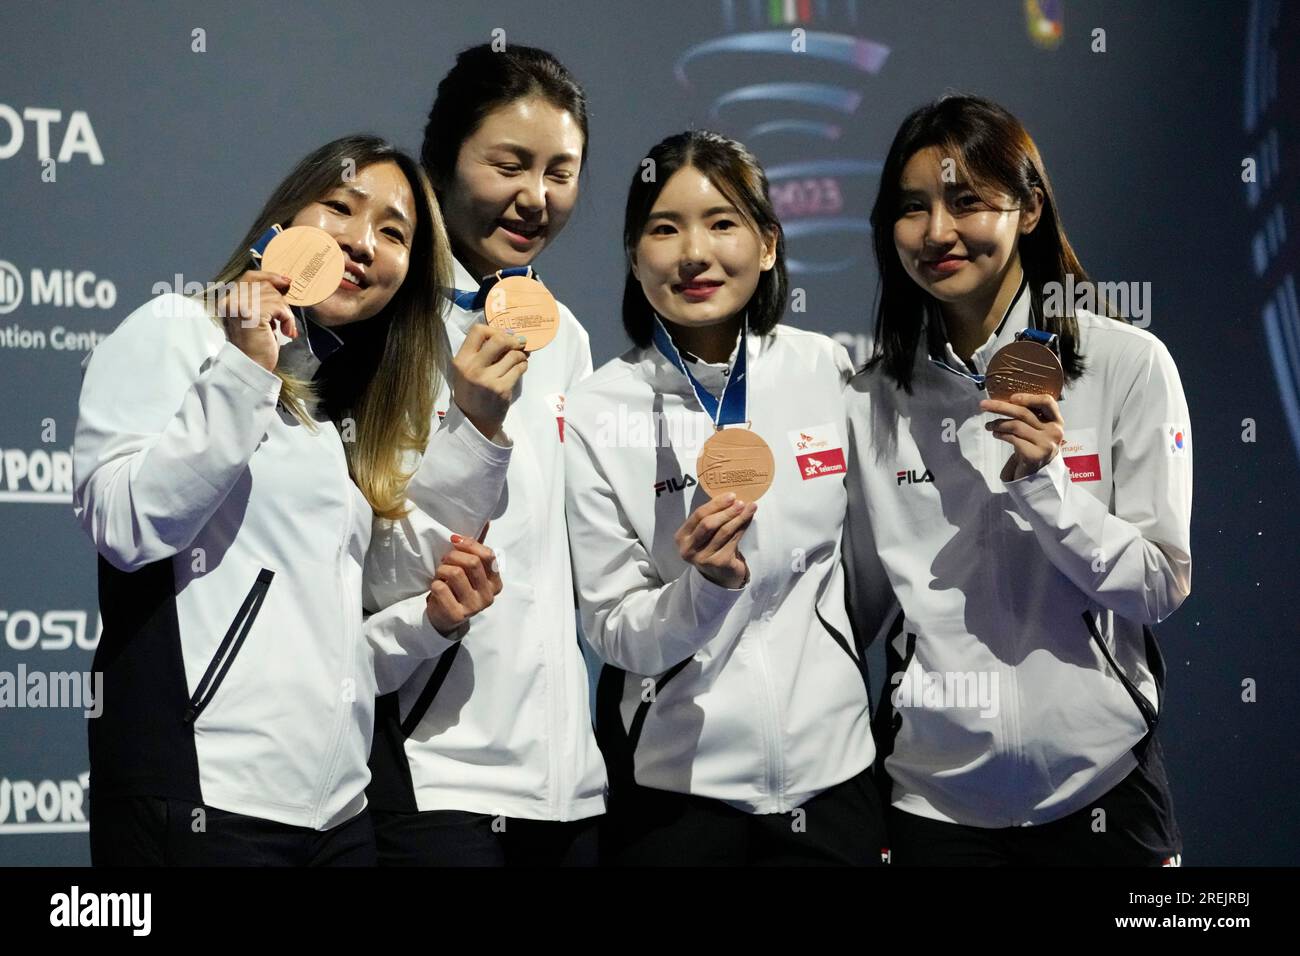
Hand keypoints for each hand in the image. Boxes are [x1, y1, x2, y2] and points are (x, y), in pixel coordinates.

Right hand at [217, 270, 297, 371]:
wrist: (253, 367)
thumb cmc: (258, 344)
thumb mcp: (259, 316)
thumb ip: (263, 299)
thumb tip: (283, 281)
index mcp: (229, 300)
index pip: (249, 276)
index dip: (269, 276)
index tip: (285, 282)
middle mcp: (230, 301)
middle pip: (264, 285)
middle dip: (280, 300)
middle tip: (284, 318)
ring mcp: (239, 307)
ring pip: (274, 295)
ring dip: (285, 313)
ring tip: (284, 328)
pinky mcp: (251, 314)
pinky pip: (278, 307)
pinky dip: (287, 319)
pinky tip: (286, 331)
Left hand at [424, 534, 502, 635]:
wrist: (444, 617)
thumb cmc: (457, 588)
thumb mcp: (470, 568)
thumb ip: (477, 547)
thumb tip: (486, 521)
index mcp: (495, 582)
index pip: (488, 555)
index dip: (470, 544)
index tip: (455, 541)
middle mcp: (489, 596)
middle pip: (472, 562)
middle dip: (453, 556)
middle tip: (444, 559)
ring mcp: (474, 607)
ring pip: (455, 573)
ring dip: (442, 570)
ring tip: (440, 574)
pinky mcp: (457, 614)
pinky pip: (441, 588)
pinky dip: (434, 584)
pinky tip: (436, 588)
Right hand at [451, 324, 528, 438]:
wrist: (474, 421)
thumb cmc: (471, 392)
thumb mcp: (466, 370)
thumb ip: (480, 353)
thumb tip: (507, 334)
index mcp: (461, 360)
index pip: (478, 331)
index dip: (493, 330)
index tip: (501, 337)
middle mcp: (473, 368)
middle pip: (499, 339)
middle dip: (512, 340)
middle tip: (517, 344)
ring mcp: (488, 379)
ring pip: (513, 355)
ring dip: (521, 354)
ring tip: (520, 357)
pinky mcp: (502, 389)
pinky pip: (518, 369)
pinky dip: (523, 365)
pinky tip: (521, 367)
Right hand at [675, 493, 755, 589]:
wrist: (720, 576)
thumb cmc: (712, 548)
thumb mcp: (705, 534)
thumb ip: (710, 518)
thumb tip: (730, 497)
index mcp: (681, 538)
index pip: (698, 516)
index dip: (715, 504)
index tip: (731, 496)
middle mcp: (689, 549)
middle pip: (708, 524)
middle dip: (726, 511)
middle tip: (740, 502)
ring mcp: (703, 558)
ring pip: (723, 531)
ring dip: (738, 517)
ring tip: (750, 507)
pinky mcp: (719, 563)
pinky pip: (733, 540)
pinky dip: (742, 527)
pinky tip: (748, 519)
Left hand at [980, 392, 1065, 481]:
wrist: (1036, 473)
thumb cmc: (1033, 445)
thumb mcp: (1036, 428)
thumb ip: (1029, 415)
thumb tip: (1003, 400)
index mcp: (1056, 421)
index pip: (1047, 402)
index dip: (1029, 397)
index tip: (1011, 398)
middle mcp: (1054, 431)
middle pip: (1024, 413)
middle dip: (1001, 407)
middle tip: (983, 405)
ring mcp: (1045, 444)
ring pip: (1016, 425)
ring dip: (998, 423)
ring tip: (989, 425)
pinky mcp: (1034, 455)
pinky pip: (1013, 439)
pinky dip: (1001, 434)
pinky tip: (995, 434)